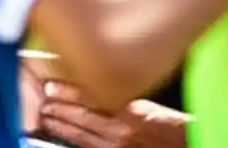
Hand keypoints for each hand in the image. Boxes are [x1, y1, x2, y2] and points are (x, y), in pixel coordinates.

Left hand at [37, 81, 189, 147]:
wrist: (185, 146)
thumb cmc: (171, 128)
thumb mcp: (148, 106)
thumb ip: (122, 100)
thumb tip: (97, 89)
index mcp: (129, 112)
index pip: (91, 98)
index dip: (68, 92)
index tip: (52, 85)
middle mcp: (119, 131)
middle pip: (81, 117)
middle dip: (59, 108)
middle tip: (42, 100)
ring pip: (80, 136)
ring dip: (60, 125)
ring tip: (45, 117)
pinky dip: (70, 143)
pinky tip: (58, 139)